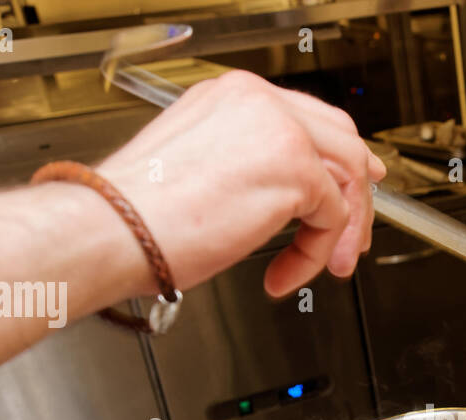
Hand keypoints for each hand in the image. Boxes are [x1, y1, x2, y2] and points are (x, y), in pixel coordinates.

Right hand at [96, 70, 387, 298]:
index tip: (347, 187)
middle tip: (351, 237)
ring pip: (347, 177)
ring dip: (343, 230)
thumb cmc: (135, 214)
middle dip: (354, 195)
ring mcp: (279, 130)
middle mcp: (258, 102)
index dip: (335, 158)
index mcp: (231, 97)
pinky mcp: (294, 169)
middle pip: (340, 140)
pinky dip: (314, 254)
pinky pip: (332, 217)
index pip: (306, 118)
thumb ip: (244, 167)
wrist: (111, 228)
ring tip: (325, 266)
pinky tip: (283, 275)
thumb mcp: (198, 171)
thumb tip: (277, 193)